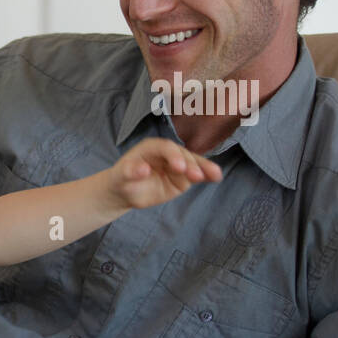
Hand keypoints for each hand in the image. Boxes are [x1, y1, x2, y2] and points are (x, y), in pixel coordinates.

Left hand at [107, 137, 221, 210]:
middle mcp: (167, 153)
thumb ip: (130, 171)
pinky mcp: (183, 177)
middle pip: (182, 155)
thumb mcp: (121, 176)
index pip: (166, 148)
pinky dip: (207, 175)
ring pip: (193, 164)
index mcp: (152, 146)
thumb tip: (142, 169)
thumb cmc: (122, 180)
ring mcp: (177, 164)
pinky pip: (197, 174)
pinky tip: (216, 177)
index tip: (179, 167)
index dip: (173, 156)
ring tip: (214, 175)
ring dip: (204, 168)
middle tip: (195, 176)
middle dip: (190, 164)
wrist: (125, 191)